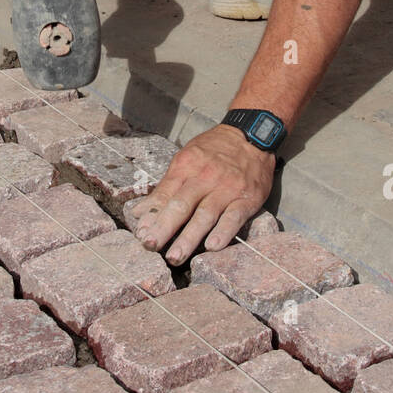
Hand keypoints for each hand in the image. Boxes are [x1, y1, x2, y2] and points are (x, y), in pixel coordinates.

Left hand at [131, 124, 276, 264]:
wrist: (252, 136)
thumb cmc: (214, 150)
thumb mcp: (187, 158)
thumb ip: (166, 186)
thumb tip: (140, 212)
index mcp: (187, 165)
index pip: (165, 193)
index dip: (152, 214)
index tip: (140, 233)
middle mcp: (205, 177)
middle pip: (182, 205)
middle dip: (164, 227)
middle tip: (150, 246)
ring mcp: (227, 188)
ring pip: (205, 215)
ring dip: (189, 238)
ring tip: (175, 256)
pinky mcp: (247, 198)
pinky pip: (234, 217)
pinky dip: (223, 232)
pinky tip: (212, 247)